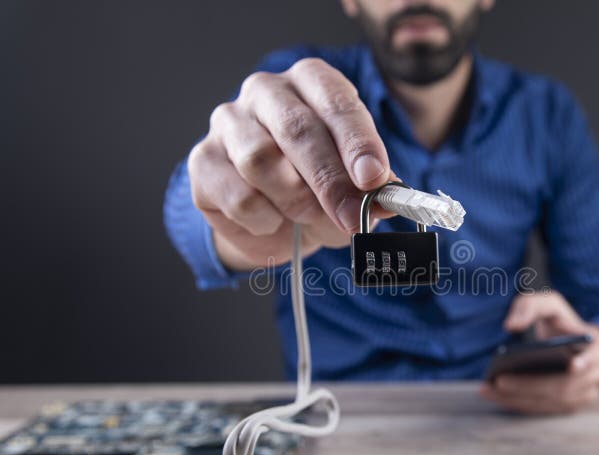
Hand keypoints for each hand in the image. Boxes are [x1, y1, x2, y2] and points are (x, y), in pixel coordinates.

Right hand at [188, 58, 395, 269]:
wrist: (274, 219)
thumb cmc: (320, 189)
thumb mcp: (355, 187)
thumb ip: (371, 188)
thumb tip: (387, 198)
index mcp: (310, 82)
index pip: (335, 102)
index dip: (357, 142)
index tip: (373, 178)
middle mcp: (265, 92)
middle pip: (295, 129)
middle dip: (328, 179)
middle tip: (350, 215)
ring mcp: (228, 123)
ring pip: (259, 160)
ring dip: (294, 201)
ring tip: (306, 215)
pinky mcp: (203, 161)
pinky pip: (238, 195)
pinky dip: (265, 219)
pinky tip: (273, 220)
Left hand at [480, 292, 598, 414]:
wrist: (578, 345)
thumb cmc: (560, 324)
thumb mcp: (549, 305)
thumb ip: (531, 307)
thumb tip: (511, 326)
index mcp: (596, 349)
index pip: (591, 359)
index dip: (583, 365)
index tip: (572, 365)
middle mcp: (594, 376)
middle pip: (562, 387)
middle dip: (529, 385)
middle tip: (499, 380)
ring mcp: (583, 396)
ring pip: (550, 403)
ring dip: (517, 398)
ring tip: (488, 389)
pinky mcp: (568, 407)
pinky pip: (542, 409)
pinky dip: (518, 404)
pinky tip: (496, 396)